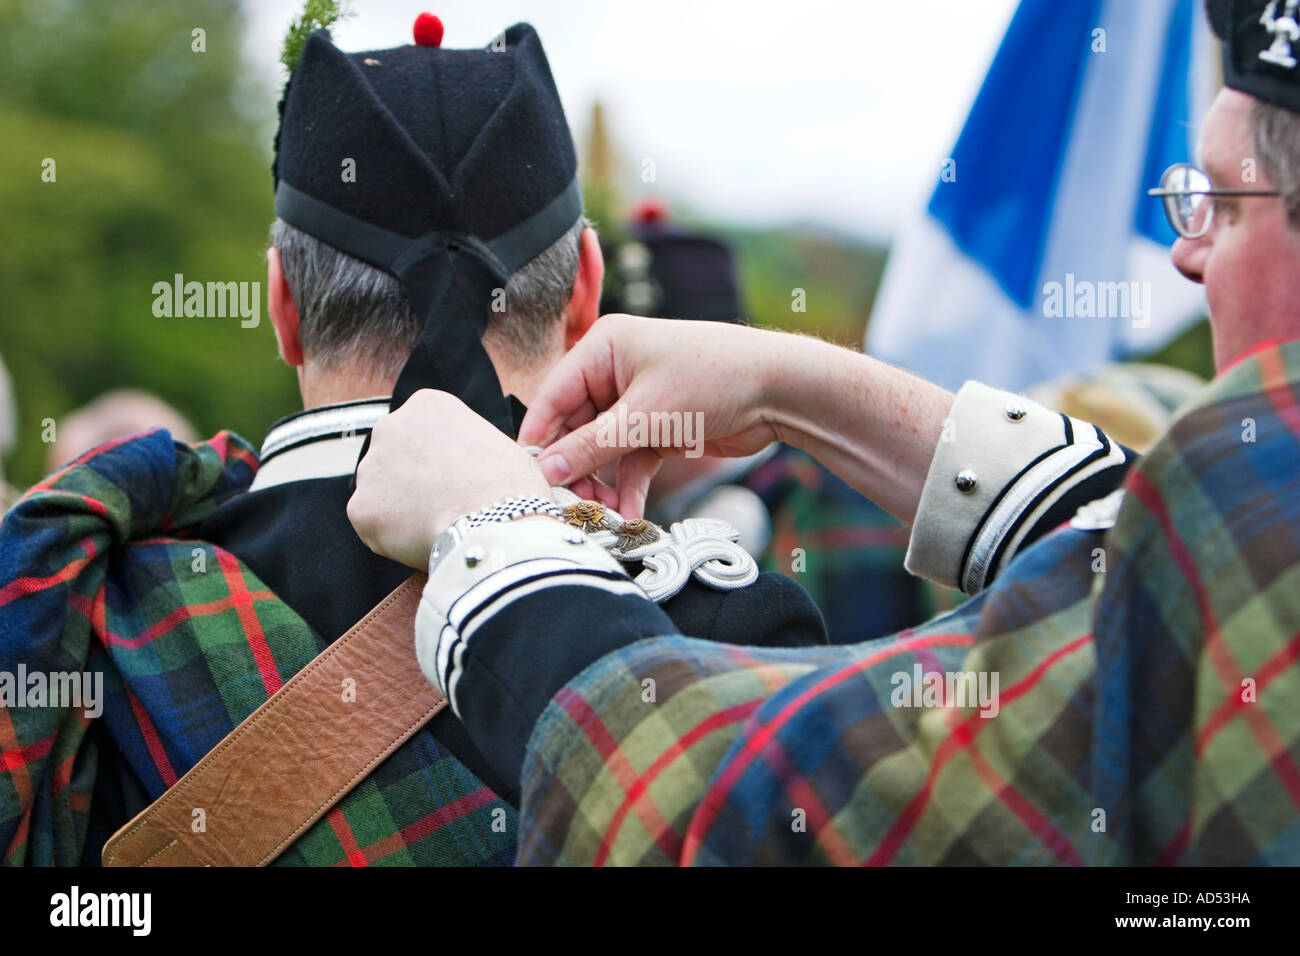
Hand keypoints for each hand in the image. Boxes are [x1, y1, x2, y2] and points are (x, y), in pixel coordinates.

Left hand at [349, 389, 550, 568]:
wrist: (494, 521)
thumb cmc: (509, 485)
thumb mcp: (500, 447)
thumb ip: (472, 451)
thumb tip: (474, 472)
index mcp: (427, 406)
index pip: (424, 433)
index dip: (442, 462)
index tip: (456, 481)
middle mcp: (391, 427)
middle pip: (396, 459)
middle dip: (414, 482)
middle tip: (443, 506)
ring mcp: (371, 468)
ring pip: (382, 494)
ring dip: (402, 510)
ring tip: (436, 527)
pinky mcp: (360, 508)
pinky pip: (374, 526)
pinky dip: (393, 538)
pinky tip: (422, 541)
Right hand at [519, 313, 953, 524]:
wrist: (780, 390)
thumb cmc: (712, 381)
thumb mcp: (645, 416)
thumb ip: (591, 446)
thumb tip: (545, 471)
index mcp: (603, 349)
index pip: (553, 396)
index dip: (539, 439)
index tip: (529, 480)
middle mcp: (614, 372)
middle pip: (575, 429)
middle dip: (575, 470)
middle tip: (574, 509)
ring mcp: (637, 402)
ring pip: (602, 450)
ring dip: (602, 484)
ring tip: (605, 517)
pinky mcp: (659, 429)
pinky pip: (630, 460)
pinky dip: (629, 485)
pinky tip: (630, 513)